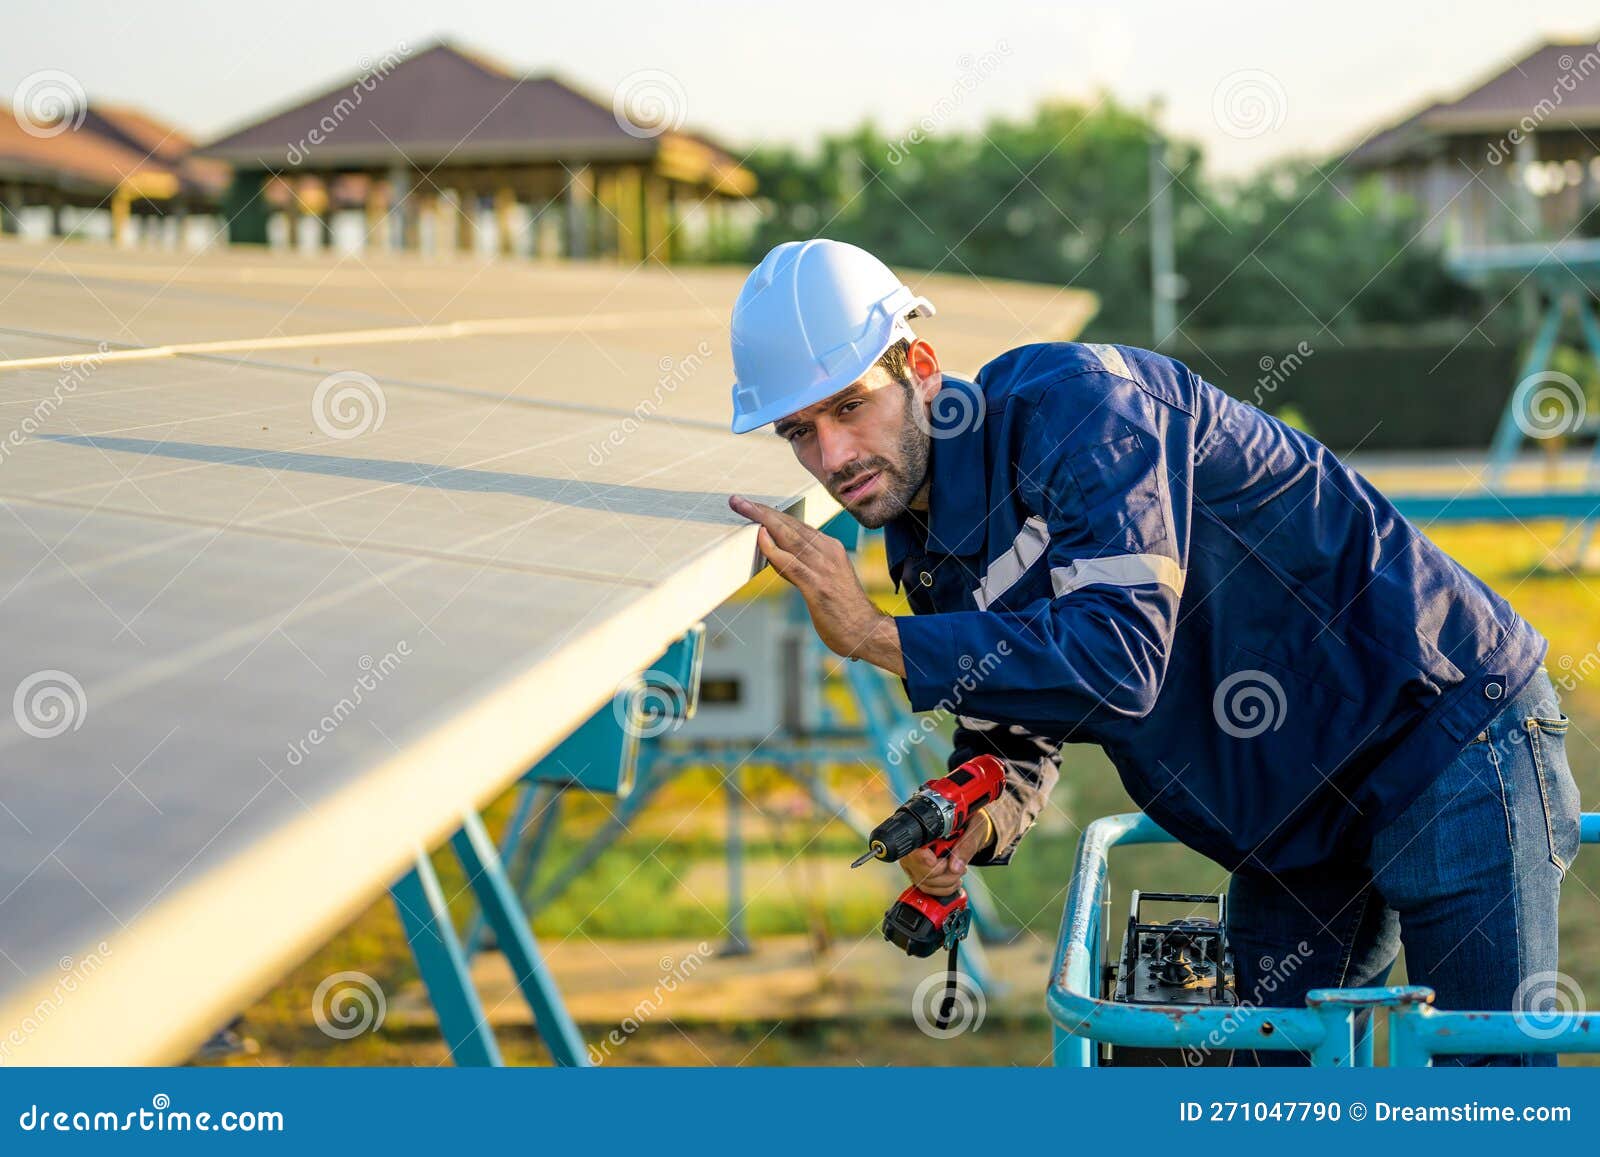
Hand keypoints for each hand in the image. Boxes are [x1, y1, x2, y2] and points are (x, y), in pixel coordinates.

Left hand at [728, 494, 903, 675]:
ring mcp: (824, 568)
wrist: (867, 631)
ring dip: (763, 520)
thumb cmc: (845, 610)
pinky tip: (760, 537)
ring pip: (790, 537)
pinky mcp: (817, 586)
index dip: (774, 514)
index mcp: (831, 549)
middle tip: (739, 501)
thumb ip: (806, 566)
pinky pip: (791, 563)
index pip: (798, 525)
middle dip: (763, 511)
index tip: (754, 506)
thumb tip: (781, 557)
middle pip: (791, 525)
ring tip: (742, 508)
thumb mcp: (827, 580)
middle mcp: (828, 553)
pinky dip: (773, 548)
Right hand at [896, 810, 993, 897]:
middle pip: (920, 872)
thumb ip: (966, 846)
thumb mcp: (974, 829)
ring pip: (925, 883)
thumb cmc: (970, 822)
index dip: (927, 861)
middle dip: (944, 874)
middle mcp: (913, 847)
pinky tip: (954, 879)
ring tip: (960, 871)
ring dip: (947, 882)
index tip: (943, 861)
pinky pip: (928, 888)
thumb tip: (955, 867)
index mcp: (923, 830)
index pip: (913, 852)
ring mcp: (914, 862)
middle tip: (960, 866)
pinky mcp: (920, 873)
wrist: (970, 826)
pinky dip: (944, 888)